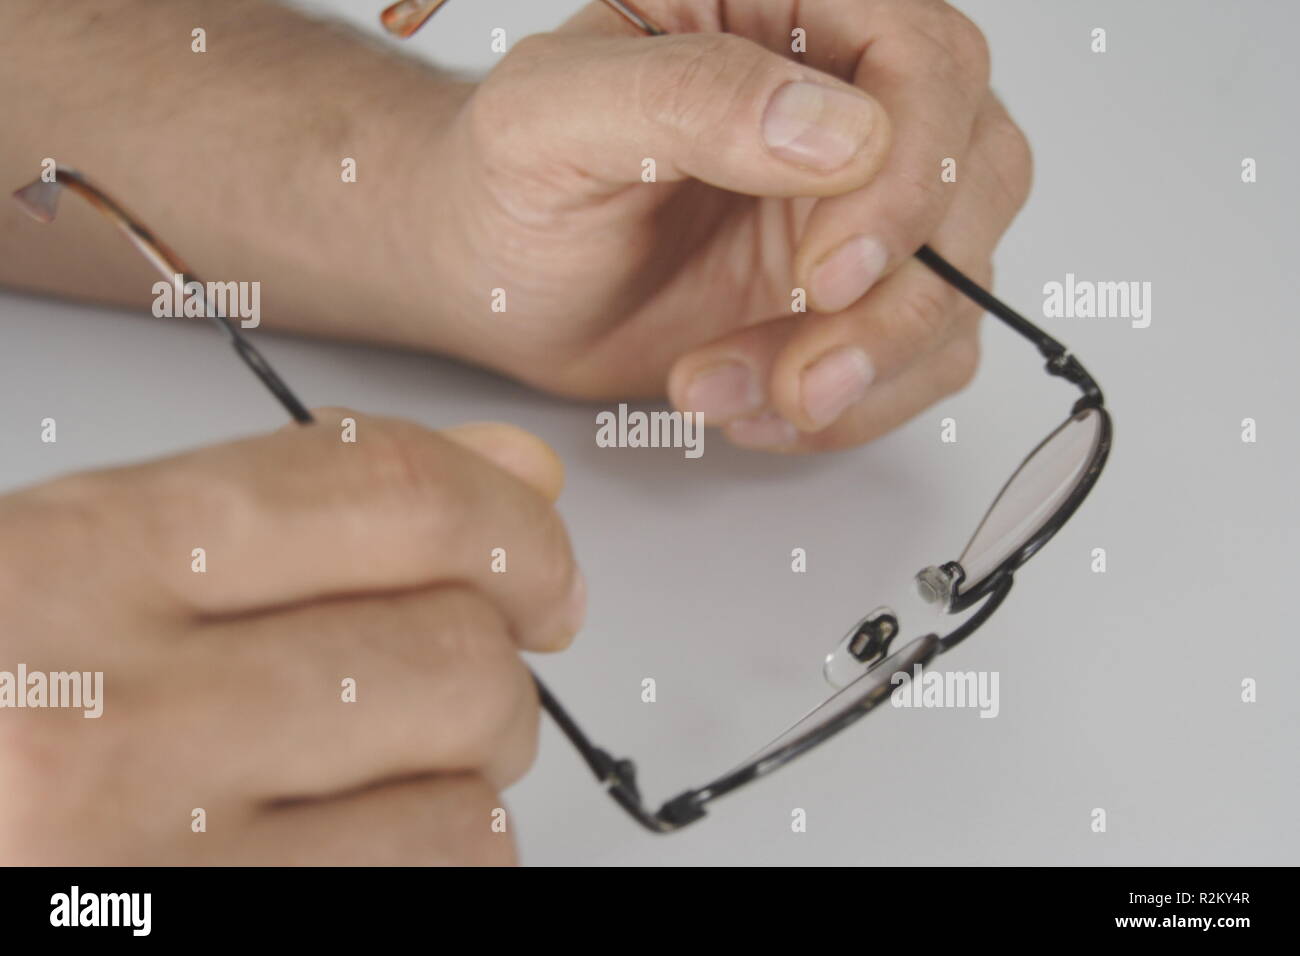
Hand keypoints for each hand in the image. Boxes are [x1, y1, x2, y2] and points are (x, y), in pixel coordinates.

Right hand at [0, 411, 583, 864]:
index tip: (542, 570)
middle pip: (452, 656)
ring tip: (387, 775)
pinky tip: (358, 845)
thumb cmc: (5, 690)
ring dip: (465, 786)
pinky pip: (426, 900)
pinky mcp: (210, 952)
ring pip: (463, 808)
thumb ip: (309, 504)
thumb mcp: (103, 562)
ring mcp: (152, 870)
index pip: (389, 494)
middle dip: (497, 669)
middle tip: (461, 687)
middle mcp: (106, 720)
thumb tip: (520, 473)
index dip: (513, 526)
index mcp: (78, 564)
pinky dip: (432, 867)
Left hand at [409, 0, 1031, 451]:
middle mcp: (849, 99)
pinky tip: (749, 408)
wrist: (494, 281)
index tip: (825, 274)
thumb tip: (837, 132)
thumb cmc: (508, 181)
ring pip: (958, 284)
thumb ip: (686, 98)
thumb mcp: (552, 119)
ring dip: (862, 370)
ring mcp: (863, 203)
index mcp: (787, 9)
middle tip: (802, 370)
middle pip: (975, 177)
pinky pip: (920, 358)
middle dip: (899, 299)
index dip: (906, 176)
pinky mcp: (858, 296)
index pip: (927, 61)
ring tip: (727, 393)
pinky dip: (848, 408)